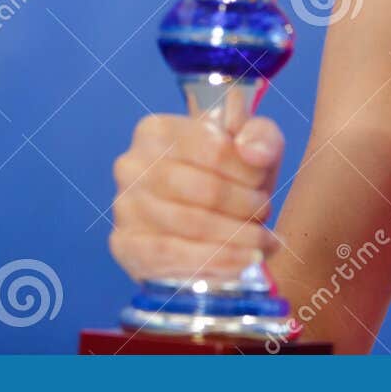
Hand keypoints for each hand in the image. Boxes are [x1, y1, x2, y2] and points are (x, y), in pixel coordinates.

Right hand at [109, 89, 284, 282]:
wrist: (201, 212)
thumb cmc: (226, 172)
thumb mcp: (250, 143)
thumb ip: (260, 135)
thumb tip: (251, 151)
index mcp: (158, 130)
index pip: (214, 149)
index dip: (248, 171)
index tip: (263, 182)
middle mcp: (132, 165)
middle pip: (205, 190)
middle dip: (246, 206)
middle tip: (265, 213)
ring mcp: (125, 206)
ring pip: (192, 225)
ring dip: (238, 237)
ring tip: (264, 241)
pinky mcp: (126, 245)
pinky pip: (175, 256)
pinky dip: (217, 261)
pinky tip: (245, 261)